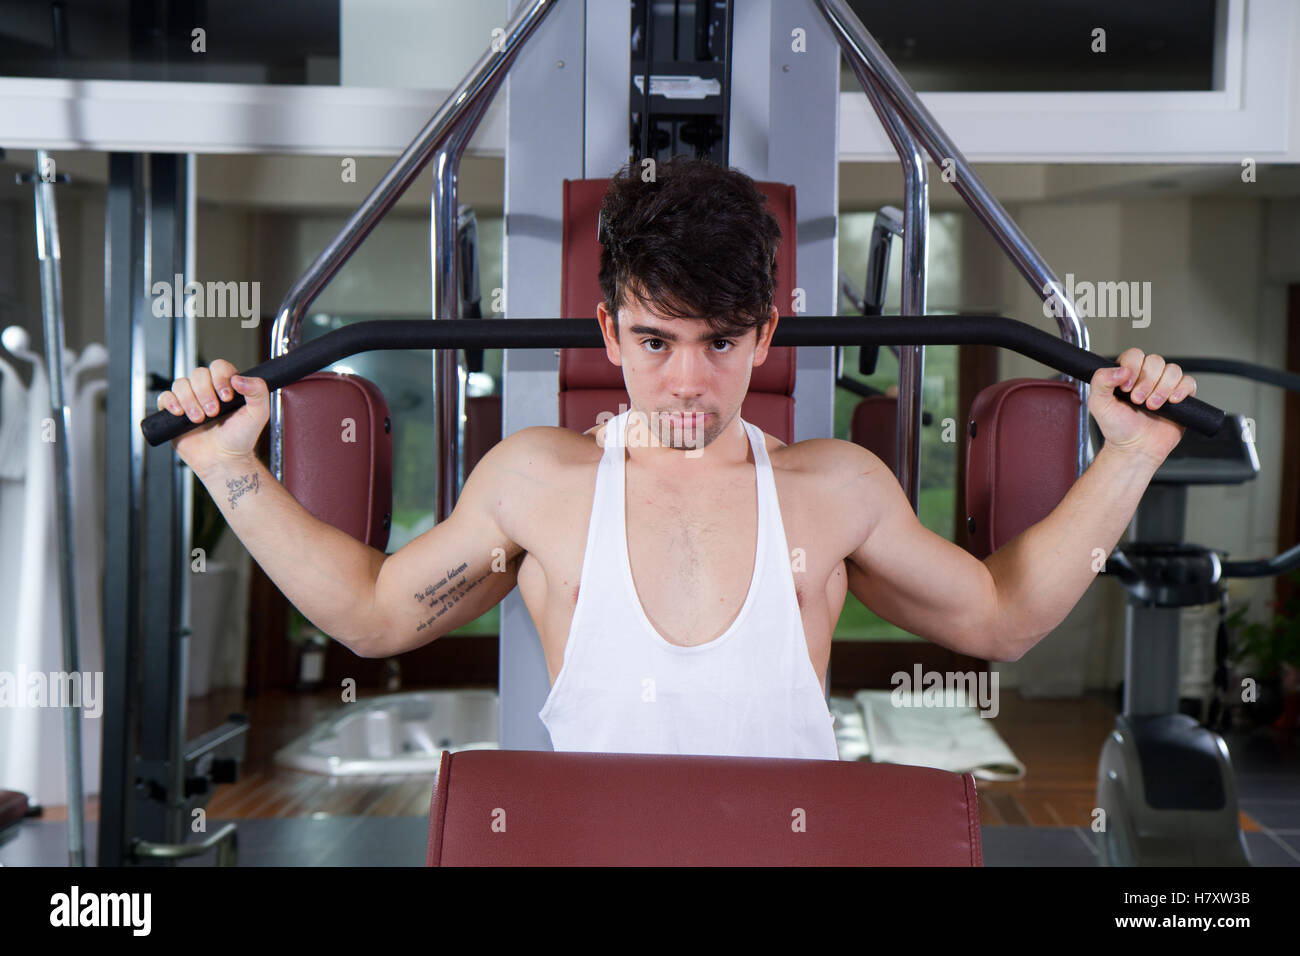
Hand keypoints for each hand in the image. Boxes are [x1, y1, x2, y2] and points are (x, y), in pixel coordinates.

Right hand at [156, 359, 269, 476]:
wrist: (224, 460)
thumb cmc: (241, 438)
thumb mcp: (258, 413)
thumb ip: (258, 391)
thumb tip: (239, 378)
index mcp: (227, 386)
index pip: (219, 367)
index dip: (220, 378)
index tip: (226, 397)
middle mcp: (208, 390)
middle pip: (198, 374)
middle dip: (205, 393)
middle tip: (213, 412)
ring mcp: (190, 400)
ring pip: (181, 383)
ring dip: (189, 400)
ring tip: (199, 419)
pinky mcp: (175, 412)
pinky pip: (164, 396)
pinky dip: (170, 402)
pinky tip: (180, 413)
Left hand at [1088, 348, 1196, 465]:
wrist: (1135, 448)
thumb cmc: (1117, 428)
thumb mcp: (1099, 404)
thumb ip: (1100, 382)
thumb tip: (1120, 369)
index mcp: (1126, 375)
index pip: (1135, 355)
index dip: (1132, 367)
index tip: (1126, 388)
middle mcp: (1146, 377)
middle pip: (1155, 361)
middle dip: (1147, 381)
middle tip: (1138, 400)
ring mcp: (1164, 386)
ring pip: (1173, 370)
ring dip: (1163, 388)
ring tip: (1152, 406)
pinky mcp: (1181, 397)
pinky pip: (1189, 382)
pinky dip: (1182, 390)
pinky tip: (1171, 402)